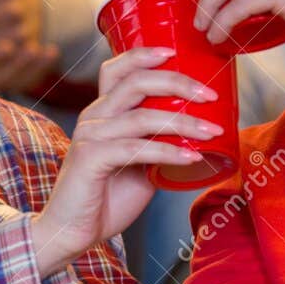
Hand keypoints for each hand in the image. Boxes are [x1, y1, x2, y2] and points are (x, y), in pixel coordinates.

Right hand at [30, 47, 220, 273]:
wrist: (72, 231)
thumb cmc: (106, 197)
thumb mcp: (138, 164)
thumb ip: (158, 145)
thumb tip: (199, 138)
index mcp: (102, 111)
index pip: (117, 69)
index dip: (144, 55)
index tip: (175, 52)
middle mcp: (94, 117)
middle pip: (136, 82)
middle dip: (177, 82)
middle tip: (210, 95)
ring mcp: (90, 137)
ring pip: (142, 116)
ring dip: (183, 122)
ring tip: (212, 132)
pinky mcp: (91, 160)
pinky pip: (136, 149)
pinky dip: (169, 152)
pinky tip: (191, 157)